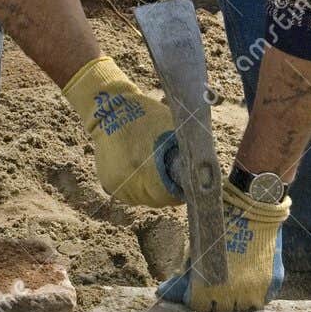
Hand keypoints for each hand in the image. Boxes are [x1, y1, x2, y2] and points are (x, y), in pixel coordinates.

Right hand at [61, 56, 182, 206]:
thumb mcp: (172, 128)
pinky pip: (129, 195)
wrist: (111, 111)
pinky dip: (136, 187)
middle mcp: (128, 178)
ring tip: (153, 171)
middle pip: (155, 200)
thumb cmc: (148, 117)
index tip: (183, 184)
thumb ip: (185, 152)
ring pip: (142, 200)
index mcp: (145, 165)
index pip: (167, 195)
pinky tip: (140, 170)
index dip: (178, 192)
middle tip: (170, 176)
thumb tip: (202, 173)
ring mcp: (116, 182)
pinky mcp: (107, 182)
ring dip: (150, 191)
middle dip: (165, 192)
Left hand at [158, 181, 288, 311]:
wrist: (251, 205)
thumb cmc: (218, 227)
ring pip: (244, 306)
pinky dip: (259, 290)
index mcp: (207, 289)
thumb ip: (181, 278)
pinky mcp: (273, 283)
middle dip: (219, 297)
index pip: (200, 307)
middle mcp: (231, 295)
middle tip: (220, 280)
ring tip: (237, 277)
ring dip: (239, 295)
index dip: (199, 297)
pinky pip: (264, 297)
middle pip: (223, 309)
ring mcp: (254, 290)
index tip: (202, 286)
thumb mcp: (195, 251)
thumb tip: (161, 294)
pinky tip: (252, 275)